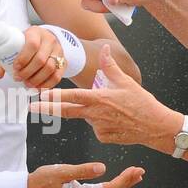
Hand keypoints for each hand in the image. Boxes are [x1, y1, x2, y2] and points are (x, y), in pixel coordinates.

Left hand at [0, 26, 65, 90]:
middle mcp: (49, 40)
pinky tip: (37, 88)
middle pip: (41, 59)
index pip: (32, 44)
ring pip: (50, 68)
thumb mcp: (12, 46)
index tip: (15, 68)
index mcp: (35, 32)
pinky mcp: (63, 62)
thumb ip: (0, 58)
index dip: (23, 58)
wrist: (43, 41)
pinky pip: (58, 76)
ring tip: (27, 84)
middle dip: (28, 72)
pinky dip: (47, 84)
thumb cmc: (23, 44)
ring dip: (37, 80)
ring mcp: (58, 51)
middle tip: (18, 78)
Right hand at [27, 160, 144, 187]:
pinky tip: (115, 181)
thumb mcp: (62, 172)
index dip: (124, 181)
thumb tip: (103, 168)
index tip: (135, 170)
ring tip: (132, 176)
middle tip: (140, 172)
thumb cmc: (41, 181)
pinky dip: (110, 187)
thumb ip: (83, 170)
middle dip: (127, 183)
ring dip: (120, 185)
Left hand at [32, 44, 179, 149]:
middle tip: (32, 108)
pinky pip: (96, 128)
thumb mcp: (126, 81)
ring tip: (114, 110)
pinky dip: (102, 122)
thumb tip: (104, 49)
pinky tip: (117, 120)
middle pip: (67, 112)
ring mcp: (99, 128)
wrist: (155, 126)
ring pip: (87, 117)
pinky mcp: (103, 138)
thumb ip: (110, 66)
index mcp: (100, 99)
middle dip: (48, 110)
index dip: (55, 97)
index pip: (72, 97)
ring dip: (92, 112)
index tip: (41, 96)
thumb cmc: (142, 103)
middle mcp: (96, 114)